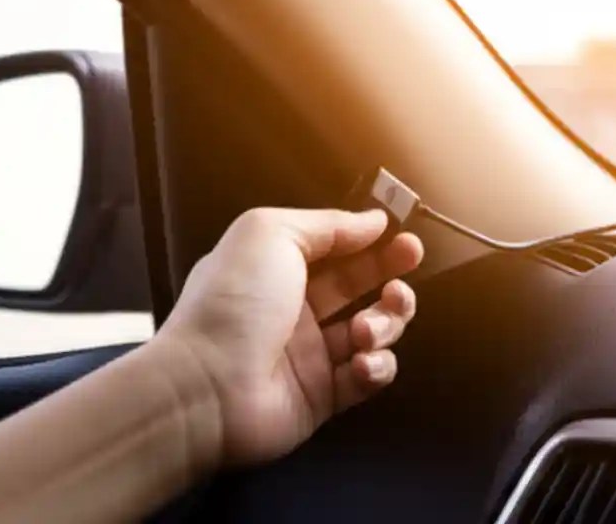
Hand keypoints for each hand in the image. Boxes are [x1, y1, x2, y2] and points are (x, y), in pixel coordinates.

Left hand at [156, 207, 422, 466]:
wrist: (206, 388)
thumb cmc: (235, 301)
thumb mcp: (271, 234)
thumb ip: (327, 224)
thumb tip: (374, 220)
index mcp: (279, 269)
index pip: (338, 250)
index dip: (372, 242)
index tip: (404, 236)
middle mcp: (297, 309)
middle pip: (361, 287)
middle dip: (392, 276)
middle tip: (408, 270)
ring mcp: (313, 355)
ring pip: (374, 330)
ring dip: (386, 323)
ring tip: (366, 329)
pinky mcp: (326, 396)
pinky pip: (369, 377)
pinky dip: (376, 367)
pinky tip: (362, 362)